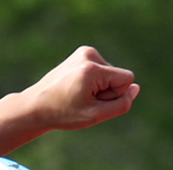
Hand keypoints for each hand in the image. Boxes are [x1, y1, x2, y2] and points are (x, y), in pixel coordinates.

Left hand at [25, 46, 139, 131]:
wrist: (37, 106)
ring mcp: (84, 52)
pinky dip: (93, 81)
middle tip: (83, 100)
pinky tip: (77, 87)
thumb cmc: (65, 113)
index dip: (116, 96)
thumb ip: (121, 104)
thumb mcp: (96, 115)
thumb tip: (135, 88)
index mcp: (92, 68)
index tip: (95, 102)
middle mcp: (88, 54)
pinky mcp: (81, 54)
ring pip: (110, 74)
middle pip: (118, 76)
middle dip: (106, 92)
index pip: (127, 79)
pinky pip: (101, 70)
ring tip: (78, 94)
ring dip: (99, 88)